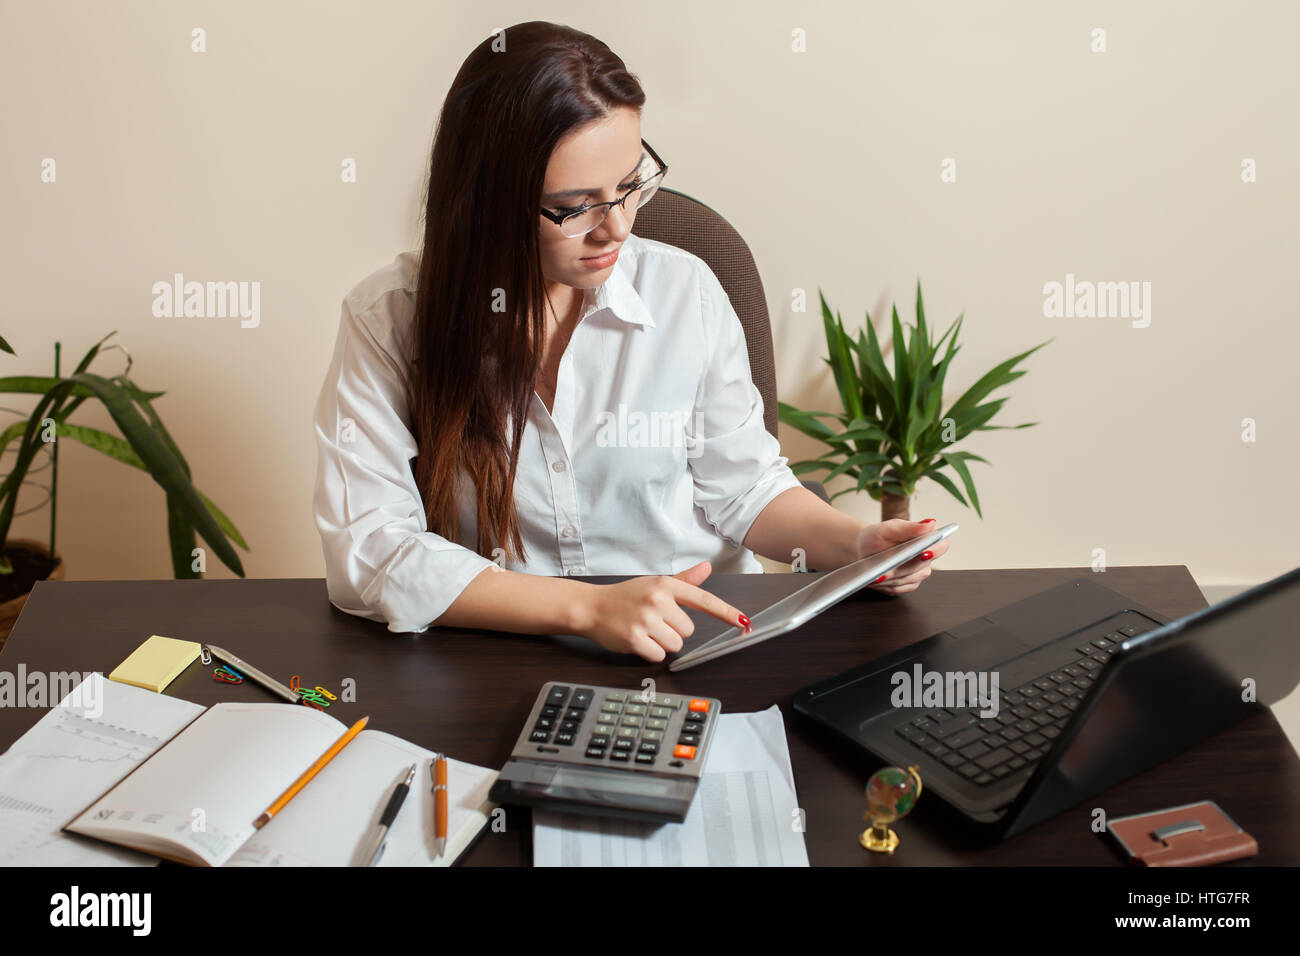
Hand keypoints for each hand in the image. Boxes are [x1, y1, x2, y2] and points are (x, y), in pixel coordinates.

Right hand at [572, 561, 749, 661]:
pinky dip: (650, 652)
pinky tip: (638, 640)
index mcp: (665, 585)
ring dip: (662, 643)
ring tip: (645, 630)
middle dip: (673, 630)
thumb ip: (683, 580)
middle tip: (654, 622)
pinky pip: (659, 655)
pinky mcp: (635, 639)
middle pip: (688, 630)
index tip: (743, 622)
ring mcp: (646, 620)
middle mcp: (657, 600)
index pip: (702, 599)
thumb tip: (706, 568)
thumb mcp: (654, 583)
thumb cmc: (625, 596)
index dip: (725, 612)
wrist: (591, 607)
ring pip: (675, 645)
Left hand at [856, 518, 949, 595]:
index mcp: (925, 540)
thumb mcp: (888, 529)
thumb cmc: (876, 537)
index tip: (923, 552)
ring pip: (909, 579)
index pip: (941, 545)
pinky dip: (887, 585)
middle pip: (922, 567)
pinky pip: (899, 589)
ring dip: (893, 577)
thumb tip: (931, 523)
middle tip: (889, 568)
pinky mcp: (905, 586)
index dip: (935, 550)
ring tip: (878, 574)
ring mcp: (916, 574)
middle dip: (904, 567)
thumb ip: (909, 528)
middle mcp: (924, 559)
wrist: (862, 550)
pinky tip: (877, 580)